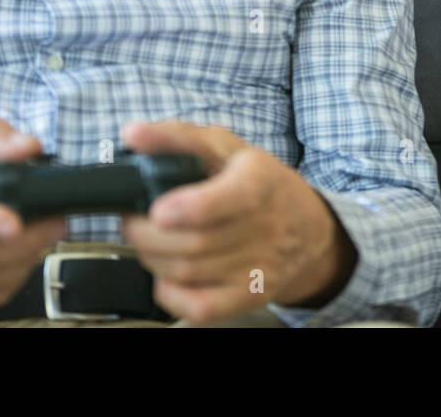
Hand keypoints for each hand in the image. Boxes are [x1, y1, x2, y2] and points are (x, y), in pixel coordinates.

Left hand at [120, 120, 356, 324]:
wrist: (307, 230)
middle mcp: (264, 226)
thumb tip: (133, 133)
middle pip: (194, 241)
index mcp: (259, 180)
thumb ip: (178, 137)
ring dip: (152, 257)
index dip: (192, 207)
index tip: (160, 210)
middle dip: (146, 232)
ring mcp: (259, 267)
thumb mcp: (226, 147)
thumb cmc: (259, 182)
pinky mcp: (249, 296)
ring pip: (187, 272)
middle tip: (133, 218)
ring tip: (150, 240)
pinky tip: (167, 273)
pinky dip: (170, 293)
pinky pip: (199, 308)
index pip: (232, 197)